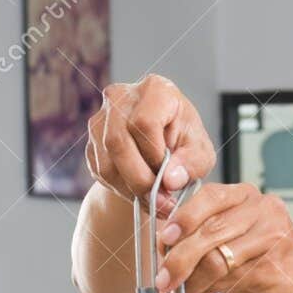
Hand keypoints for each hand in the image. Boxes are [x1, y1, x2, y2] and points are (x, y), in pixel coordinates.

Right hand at [86, 74, 214, 218]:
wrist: (164, 149)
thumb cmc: (186, 145)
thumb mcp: (201, 154)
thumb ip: (191, 164)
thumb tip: (169, 181)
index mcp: (156, 89)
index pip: (144, 123)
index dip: (156, 155)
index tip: (170, 174)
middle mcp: (122, 96)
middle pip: (118, 142)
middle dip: (140, 180)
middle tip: (161, 202)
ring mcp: (101, 117)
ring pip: (106, 161)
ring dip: (130, 189)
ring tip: (154, 200)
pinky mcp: (91, 140)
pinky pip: (100, 170)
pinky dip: (121, 189)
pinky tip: (139, 192)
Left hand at [154, 182, 292, 292]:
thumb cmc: (269, 267)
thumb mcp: (232, 247)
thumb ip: (203, 242)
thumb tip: (163, 251)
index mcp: (249, 197)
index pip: (208, 196)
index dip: (182, 217)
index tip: (164, 240)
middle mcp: (263, 208)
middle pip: (209, 229)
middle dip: (179, 257)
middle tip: (163, 279)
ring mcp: (272, 233)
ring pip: (216, 256)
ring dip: (190, 280)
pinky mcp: (275, 262)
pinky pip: (229, 277)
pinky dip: (205, 292)